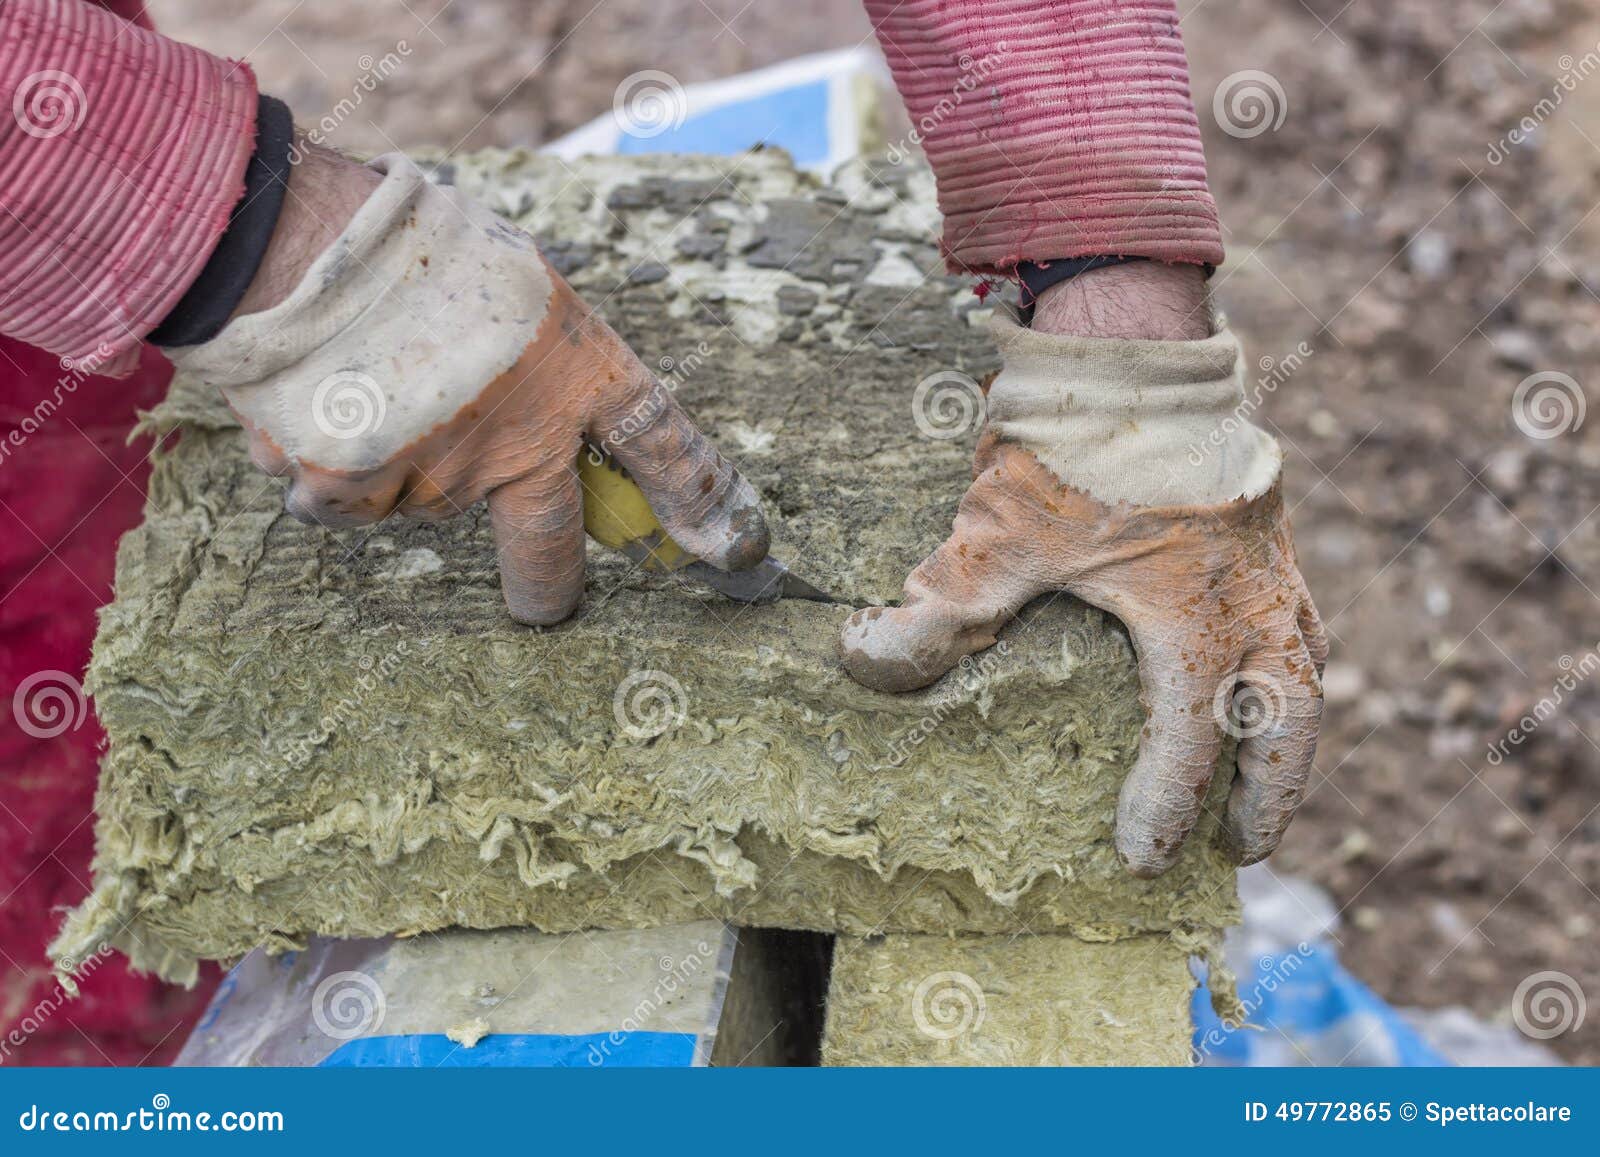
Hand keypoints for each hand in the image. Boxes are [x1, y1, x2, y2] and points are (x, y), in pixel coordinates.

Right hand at [167, 143, 767, 625]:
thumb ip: (540, 355)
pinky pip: (342, 501)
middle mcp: (519, 434)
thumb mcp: (512, 279)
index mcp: (575, 364)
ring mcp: (438, 472)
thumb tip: (549, 417)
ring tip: (362, 381)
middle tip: (547, 607)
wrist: (283, 236)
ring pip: (420, 500)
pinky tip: (314, 401)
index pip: (662, 440)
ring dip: (397, 461)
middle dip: (550, 588)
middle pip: (547, 545)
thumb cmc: (404, 241)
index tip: (733, 550)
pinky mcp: (354, 493)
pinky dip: (323, 462)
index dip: (701, 497)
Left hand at [840, 272, 1325, 875]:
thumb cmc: (1072, 437)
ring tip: (1269, 774)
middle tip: (1247, 851)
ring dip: (1290, 730)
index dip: (1167, 805)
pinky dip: (1286, 653)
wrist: (1129, 336)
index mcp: (1193, 615)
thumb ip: (938, 607)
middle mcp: (1251, 594)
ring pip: (1309, 664)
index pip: (1189, 739)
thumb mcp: (996, 532)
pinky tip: (1259, 662)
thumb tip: (863, 663)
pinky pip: (1299, 606)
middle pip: (1290, 718)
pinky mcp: (1266, 515)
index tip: (1144, 858)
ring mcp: (1270, 554)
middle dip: (1272, 793)